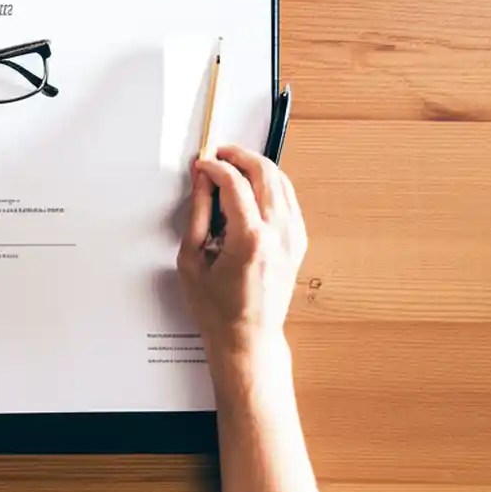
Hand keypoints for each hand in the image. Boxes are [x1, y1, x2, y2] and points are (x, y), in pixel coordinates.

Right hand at [177, 144, 307, 365]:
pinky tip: (253, 189)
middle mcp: (278, 234)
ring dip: (257, 167)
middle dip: (239, 156)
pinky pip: (289, 200)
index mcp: (249, 238)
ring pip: (282, 181)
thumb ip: (197, 213)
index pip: (234, 183)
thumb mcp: (192, 258)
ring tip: (234, 168)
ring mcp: (293, 237)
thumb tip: (202, 181)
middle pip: (265, 172)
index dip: (214, 166)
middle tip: (219, 154)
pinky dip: (271, 185)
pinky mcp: (299, 243)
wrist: (247, 337)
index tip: (201, 164)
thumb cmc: (217, 308)